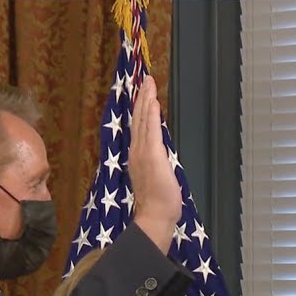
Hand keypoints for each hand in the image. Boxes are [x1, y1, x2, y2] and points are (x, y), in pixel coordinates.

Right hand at [128, 76, 181, 252]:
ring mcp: (143, 152)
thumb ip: (155, 164)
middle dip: (142, 98)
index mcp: (138, 156)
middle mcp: (137, 151)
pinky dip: (152, 114)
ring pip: (144, 120)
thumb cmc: (157, 203)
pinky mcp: (152, 155)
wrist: (154, 216)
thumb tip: (159, 157)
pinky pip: (152, 130)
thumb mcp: (155, 178)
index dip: (141, 109)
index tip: (144, 94)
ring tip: (148, 83)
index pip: (140, 128)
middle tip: (145, 79)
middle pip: (139, 119)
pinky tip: (153, 101)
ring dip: (146, 100)